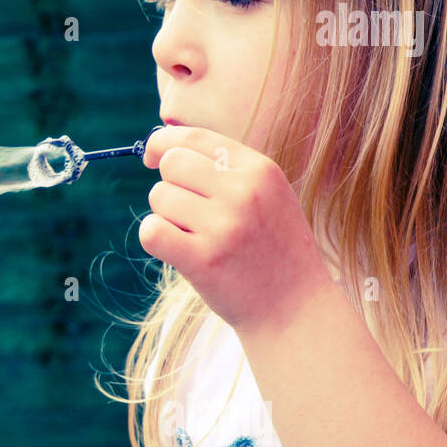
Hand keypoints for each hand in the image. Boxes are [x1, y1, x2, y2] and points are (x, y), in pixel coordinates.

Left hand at [139, 125, 332, 334]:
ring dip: (166, 217)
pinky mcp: (204, 260)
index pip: (194, 137)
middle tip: (187, 213)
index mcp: (261, 170)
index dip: (163, 143)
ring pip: (159, 197)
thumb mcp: (267, 196)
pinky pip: (151, 230)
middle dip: (169, 185)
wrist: (295, 309)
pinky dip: (155, 238)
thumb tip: (162, 148)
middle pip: (171, 163)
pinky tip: (177, 250)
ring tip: (196, 238)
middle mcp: (244, 192)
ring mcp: (225, 226)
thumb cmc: (271, 249)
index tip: (151, 157)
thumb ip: (225, 168)